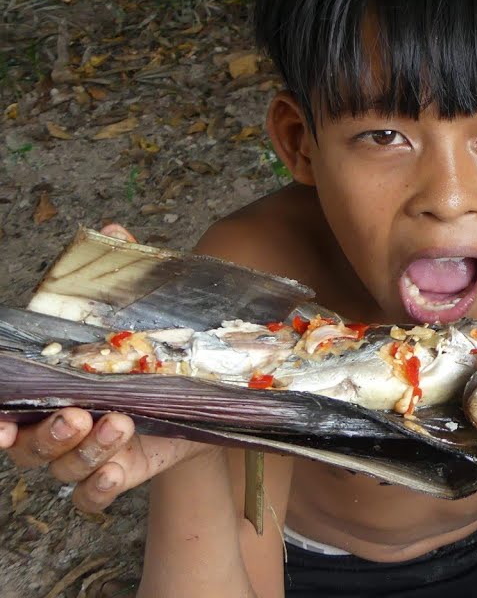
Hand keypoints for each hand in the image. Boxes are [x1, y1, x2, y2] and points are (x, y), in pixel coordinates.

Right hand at [0, 221, 206, 511]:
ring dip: (87, 450)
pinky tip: (115, 471)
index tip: (3, 422)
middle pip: (29, 446)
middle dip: (49, 433)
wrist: (202, 390)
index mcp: (51, 387)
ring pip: (64, 467)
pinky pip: (90, 497)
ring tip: (121, 424)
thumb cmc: (150, 348)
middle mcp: (58, 425)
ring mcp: (86, 454)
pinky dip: (97, 488)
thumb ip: (120, 276)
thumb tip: (112, 233)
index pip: (8, 407)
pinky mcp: (117, 474)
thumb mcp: (139, 311)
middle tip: (79, 414)